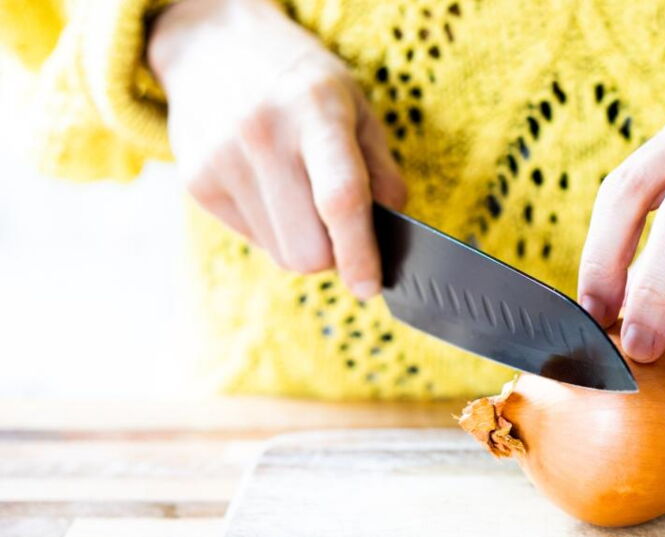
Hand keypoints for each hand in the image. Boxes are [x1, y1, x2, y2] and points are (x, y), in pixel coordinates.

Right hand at [148, 0, 405, 298]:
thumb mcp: (356, 108)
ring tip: (302, 194)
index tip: (370, 288)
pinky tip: (272, 188)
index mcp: (315, 111)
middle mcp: (263, 135)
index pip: (340, 198)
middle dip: (335, 254)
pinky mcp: (197, 184)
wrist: (214, 46)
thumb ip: (381, 171)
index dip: (359, 253)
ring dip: (304, 242)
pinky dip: (274, 229)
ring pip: (281, 254)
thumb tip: (393, 231)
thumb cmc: (302, 83)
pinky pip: (255, 241)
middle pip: (307, 249)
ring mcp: (222, 161)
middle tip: (343, 227)